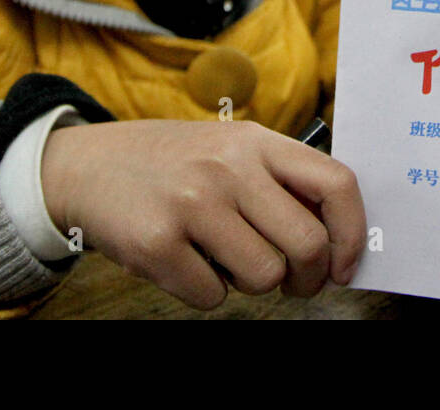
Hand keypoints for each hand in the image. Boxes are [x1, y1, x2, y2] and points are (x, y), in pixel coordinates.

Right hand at [40, 118, 365, 309]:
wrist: (86, 166)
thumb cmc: (171, 164)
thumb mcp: (229, 149)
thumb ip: (280, 181)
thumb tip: (338, 238)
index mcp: (255, 140)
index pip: (336, 184)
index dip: (353, 234)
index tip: (344, 265)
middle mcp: (228, 166)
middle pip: (307, 245)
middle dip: (306, 278)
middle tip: (288, 281)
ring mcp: (192, 203)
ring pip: (264, 277)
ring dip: (248, 282)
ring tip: (220, 256)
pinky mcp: (158, 243)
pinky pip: (213, 298)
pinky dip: (204, 291)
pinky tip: (183, 260)